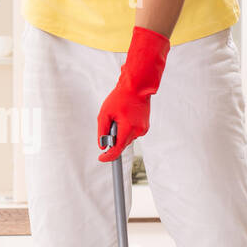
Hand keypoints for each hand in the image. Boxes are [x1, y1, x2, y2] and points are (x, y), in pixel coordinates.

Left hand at [97, 26, 170, 161]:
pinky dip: (126, 129)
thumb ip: (102, 131)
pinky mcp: (145, 127)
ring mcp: (143, 130)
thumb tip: (102, 146)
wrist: (137, 87)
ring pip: (127, 139)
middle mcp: (138, 131)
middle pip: (122, 144)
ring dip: (120, 133)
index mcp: (128, 128)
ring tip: (119, 117)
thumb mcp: (105, 113)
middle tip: (110, 124)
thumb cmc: (120, 97)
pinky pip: (132, 133)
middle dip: (114, 139)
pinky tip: (125, 117)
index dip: (108, 157)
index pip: (117, 150)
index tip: (101, 158)